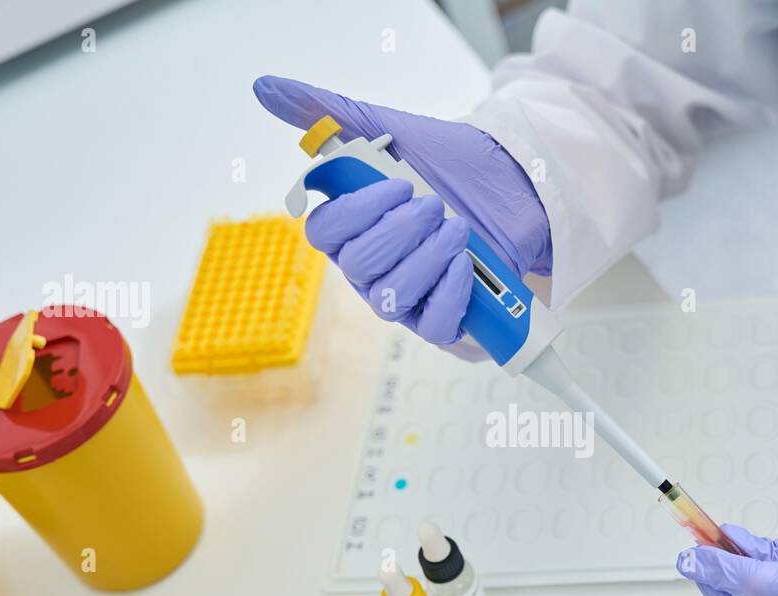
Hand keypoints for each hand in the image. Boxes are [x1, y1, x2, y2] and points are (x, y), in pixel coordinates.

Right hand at [253, 76, 551, 346]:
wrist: (512, 184)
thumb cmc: (446, 163)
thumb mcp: (387, 128)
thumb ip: (326, 112)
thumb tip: (264, 86)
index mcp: (348, 228)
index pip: (324, 233)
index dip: (358, 211)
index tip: (399, 183)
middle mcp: (369, 269)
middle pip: (359, 266)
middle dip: (399, 232)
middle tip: (433, 204)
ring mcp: (405, 299)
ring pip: (392, 297)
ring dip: (428, 258)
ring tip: (457, 227)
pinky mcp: (442, 320)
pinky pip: (434, 327)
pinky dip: (449, 295)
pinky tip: (464, 264)